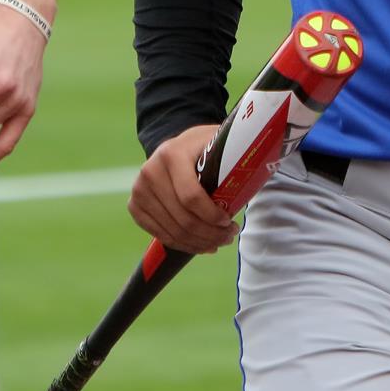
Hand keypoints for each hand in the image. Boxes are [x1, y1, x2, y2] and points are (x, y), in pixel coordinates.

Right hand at [129, 124, 237, 254]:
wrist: (176, 147)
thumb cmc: (205, 147)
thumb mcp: (218, 145)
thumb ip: (231, 162)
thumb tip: (255, 183)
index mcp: (171, 154)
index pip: (191, 197)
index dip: (212, 216)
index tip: (230, 222)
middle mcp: (149, 172)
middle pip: (182, 218)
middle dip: (210, 233)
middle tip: (230, 236)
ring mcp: (138, 190)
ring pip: (172, 231)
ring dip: (199, 243)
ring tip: (219, 242)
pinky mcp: (134, 206)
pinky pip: (160, 235)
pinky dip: (183, 245)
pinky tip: (202, 245)